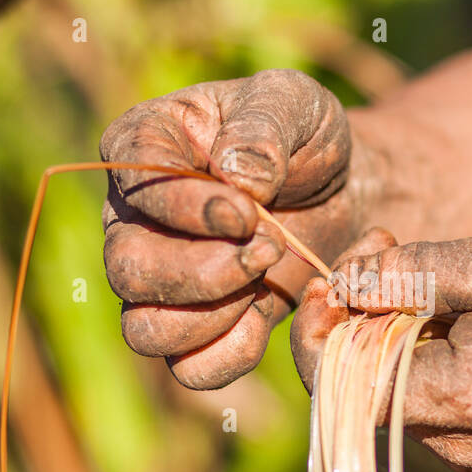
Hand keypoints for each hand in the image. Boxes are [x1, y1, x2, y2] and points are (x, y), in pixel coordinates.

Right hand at [100, 69, 359, 388]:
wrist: (341, 191)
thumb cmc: (305, 136)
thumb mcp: (296, 104)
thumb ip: (263, 128)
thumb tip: (237, 181)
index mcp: (144, 145)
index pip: (136, 187)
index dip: (187, 209)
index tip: (249, 212)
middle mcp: (132, 219)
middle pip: (129, 270)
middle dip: (206, 271)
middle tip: (271, 247)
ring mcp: (157, 281)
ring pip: (146, 329)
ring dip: (215, 316)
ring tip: (266, 278)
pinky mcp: (195, 327)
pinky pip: (190, 368)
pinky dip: (233, 353)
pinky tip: (267, 312)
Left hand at [291, 228, 471, 471]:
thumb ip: (415, 276)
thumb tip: (344, 286)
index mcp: (452, 402)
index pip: (337, 384)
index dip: (317, 330)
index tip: (332, 277)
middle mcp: (452, 446)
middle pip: (364, 383)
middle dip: (359, 314)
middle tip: (386, 248)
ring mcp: (471, 456)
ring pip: (397, 390)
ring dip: (394, 330)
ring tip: (433, 274)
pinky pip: (431, 400)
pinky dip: (427, 354)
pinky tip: (459, 312)